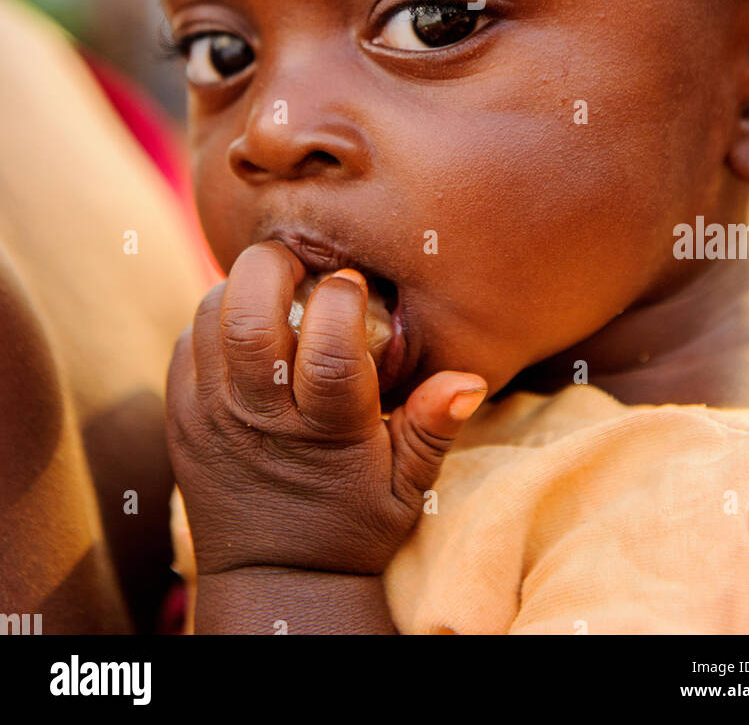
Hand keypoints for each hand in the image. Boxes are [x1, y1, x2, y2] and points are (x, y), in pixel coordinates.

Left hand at [166, 241, 486, 575]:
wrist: (274, 581)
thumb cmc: (352, 524)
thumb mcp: (408, 487)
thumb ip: (434, 425)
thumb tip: (468, 379)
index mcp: (327, 432)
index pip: (329, 348)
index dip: (341, 298)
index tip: (354, 284)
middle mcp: (263, 420)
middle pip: (248, 319)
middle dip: (273, 268)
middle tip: (299, 264)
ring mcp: (212, 417)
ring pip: (209, 318)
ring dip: (240, 289)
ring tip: (273, 293)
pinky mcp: (181, 420)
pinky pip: (186, 344)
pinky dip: (212, 321)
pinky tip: (244, 332)